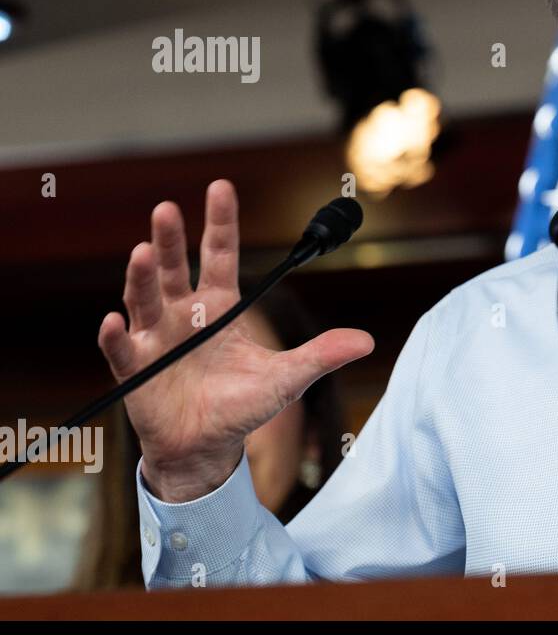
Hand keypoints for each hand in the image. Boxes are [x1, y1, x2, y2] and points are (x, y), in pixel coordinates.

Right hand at [97, 180, 373, 500]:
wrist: (207, 447)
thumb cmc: (242, 405)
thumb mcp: (287, 378)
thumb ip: (321, 355)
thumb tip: (367, 341)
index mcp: (220, 307)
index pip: (220, 255)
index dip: (221, 223)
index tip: (221, 187)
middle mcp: (184, 314)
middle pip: (175, 268)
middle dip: (171, 239)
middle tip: (167, 209)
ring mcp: (157, 339)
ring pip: (145, 300)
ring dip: (142, 277)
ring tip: (142, 252)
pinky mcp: (136, 370)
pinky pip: (122, 349)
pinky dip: (115, 336)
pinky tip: (114, 320)